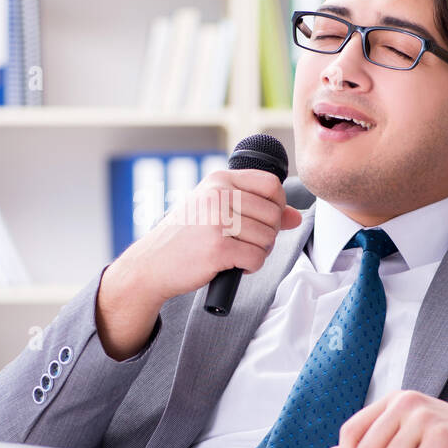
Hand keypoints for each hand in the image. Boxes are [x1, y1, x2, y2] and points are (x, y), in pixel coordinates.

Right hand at [120, 168, 302, 304]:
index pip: (271, 184)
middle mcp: (218, 196)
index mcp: (219, 180)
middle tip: (247, 244)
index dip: (277, 204)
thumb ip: (257, 209)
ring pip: (267, 238)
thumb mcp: (217, 211)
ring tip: (237, 254)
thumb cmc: (186, 236)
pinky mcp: (218, 249)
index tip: (265, 219)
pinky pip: (256, 258)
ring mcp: (217, 222)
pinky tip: (233, 265)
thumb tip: (296, 217)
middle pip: (273, 214)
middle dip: (267, 234)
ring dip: (259, 252)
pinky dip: (250, 267)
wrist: (152, 263)